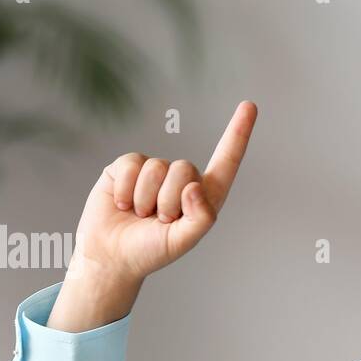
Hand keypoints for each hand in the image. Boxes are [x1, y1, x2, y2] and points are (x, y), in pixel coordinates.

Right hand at [71, 100, 257, 282]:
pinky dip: (127, 190)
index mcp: (204, 196)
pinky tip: (122, 204)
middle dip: (169, 200)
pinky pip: (132, 164)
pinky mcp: (126, 167)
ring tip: (139, 215)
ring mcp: (153, 171)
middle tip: (158, 221)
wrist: (110, 255)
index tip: (250, 105)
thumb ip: (200, 217)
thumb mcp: (183, 240)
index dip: (238, 133)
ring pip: (157, 168)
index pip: (226, 161)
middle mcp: (181, 179)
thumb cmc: (151, 251)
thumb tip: (196, 187)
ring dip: (146, 199)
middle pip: (185, 169)